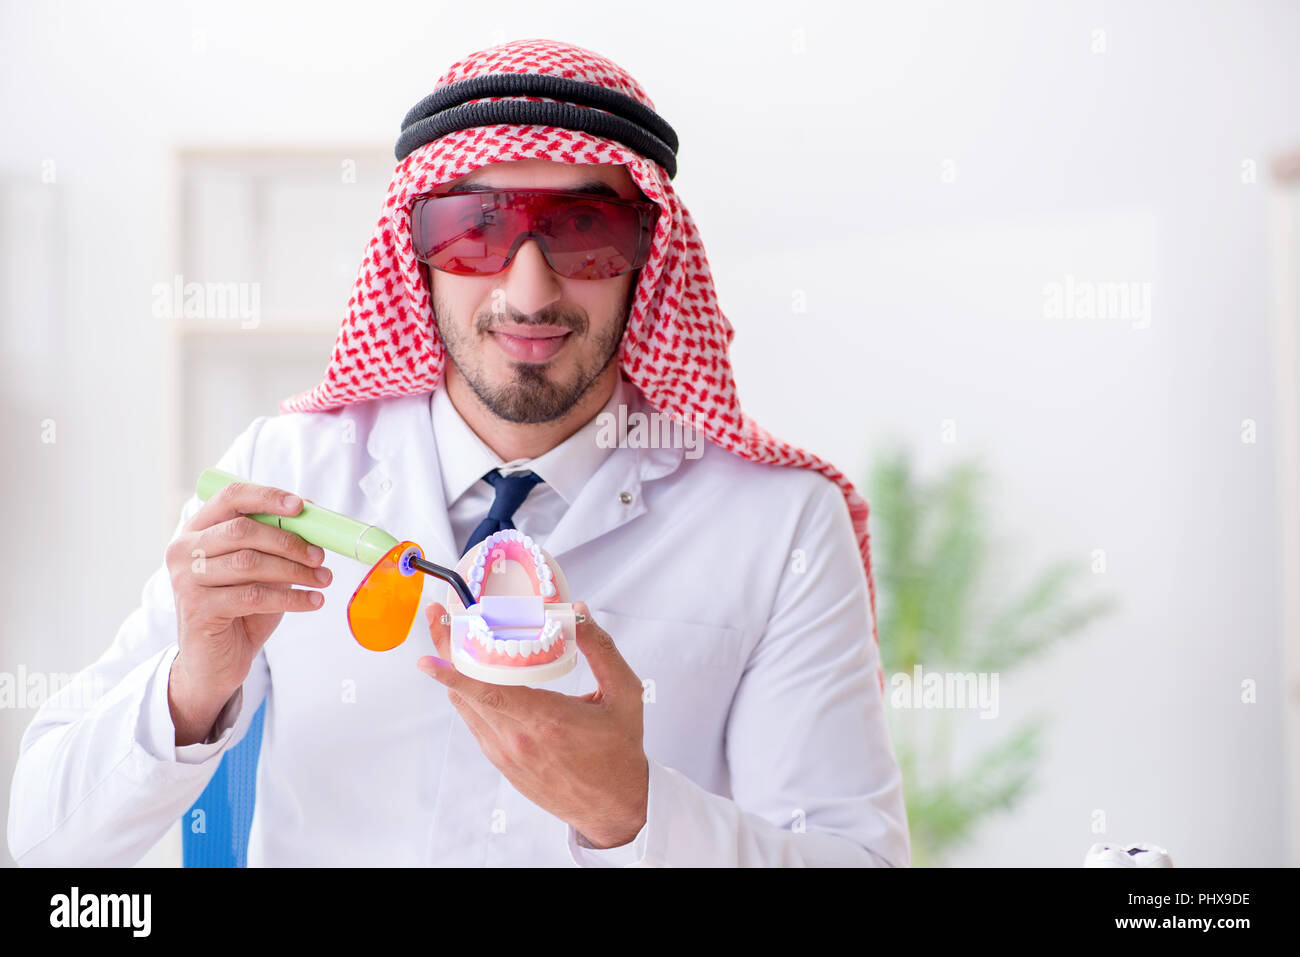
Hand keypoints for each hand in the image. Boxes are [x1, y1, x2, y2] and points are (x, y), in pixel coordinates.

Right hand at [165, 481, 330, 743]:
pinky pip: (252, 596)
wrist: (215, 661)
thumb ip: (277, 542)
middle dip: (289, 541)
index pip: (230, 497)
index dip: (267, 497)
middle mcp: (184, 549)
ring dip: (295, 571)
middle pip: (241, 530)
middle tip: (320, 556)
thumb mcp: (262, 569)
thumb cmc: (241, 608)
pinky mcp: (197, 608)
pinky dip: (291, 597)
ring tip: (323, 580)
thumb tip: (313, 513)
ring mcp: (186, 579)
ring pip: (249, 563)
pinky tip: (313, 601)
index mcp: (198, 529)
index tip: (302, 506)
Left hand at [418, 601, 648, 847]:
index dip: (453, 668)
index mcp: (546, 720)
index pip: (487, 690)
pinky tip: (476, 676)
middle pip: (467, 691)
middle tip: (439, 621)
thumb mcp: (625, 693)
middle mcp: (518, 739)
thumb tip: (579, 612)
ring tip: (453, 641)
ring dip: (456, 673)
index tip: (430, 650)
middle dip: (447, 653)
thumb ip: (601, 648)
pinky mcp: (503, 764)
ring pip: (467, 707)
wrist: (615, 805)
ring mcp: (506, 754)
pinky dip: (470, 696)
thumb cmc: (620, 748)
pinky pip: (476, 723)